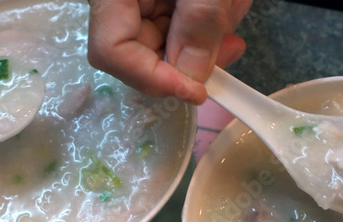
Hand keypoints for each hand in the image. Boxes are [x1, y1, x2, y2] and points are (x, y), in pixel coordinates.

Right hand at [86, 0, 251, 104]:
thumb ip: (197, 21)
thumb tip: (191, 75)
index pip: (111, 52)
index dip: (153, 79)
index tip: (196, 92)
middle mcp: (118, 4)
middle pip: (141, 55)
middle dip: (190, 59)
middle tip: (230, 48)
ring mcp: (137, 4)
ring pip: (167, 44)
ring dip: (207, 37)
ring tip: (230, 5)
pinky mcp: (158, 4)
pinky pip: (180, 27)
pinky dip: (210, 22)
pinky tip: (226, 4)